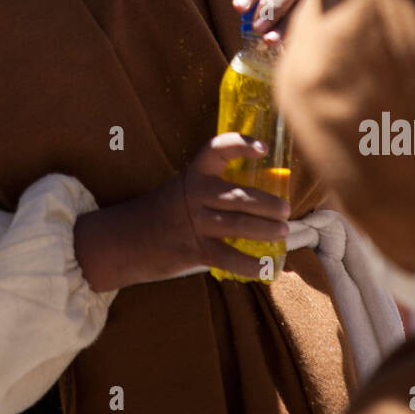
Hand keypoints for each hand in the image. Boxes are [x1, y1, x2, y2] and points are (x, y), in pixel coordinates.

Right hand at [74, 133, 291, 289]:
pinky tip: (267, 268)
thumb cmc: (168, 211)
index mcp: (194, 173)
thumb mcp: (187, 189)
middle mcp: (194, 194)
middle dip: (268, 205)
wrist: (128, 239)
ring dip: (266, 230)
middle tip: (286, 210)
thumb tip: (266, 200)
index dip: (241, 145)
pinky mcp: (193, 250)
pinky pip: (229, 258)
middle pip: (239, 196)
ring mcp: (193, 223)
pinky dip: (252, 265)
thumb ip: (216, 190)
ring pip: (239, 226)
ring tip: (283, 232)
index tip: (262, 148)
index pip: (217, 149)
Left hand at [232, 0, 325, 47]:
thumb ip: (268, 3)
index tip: (238, 8)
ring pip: (307, 4)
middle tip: (257, 27)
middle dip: (271, 6)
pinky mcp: (339, 4)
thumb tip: (251, 24)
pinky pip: (321, 19)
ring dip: (287, 24)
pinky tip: (295, 46)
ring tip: (269, 41)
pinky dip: (306, 33)